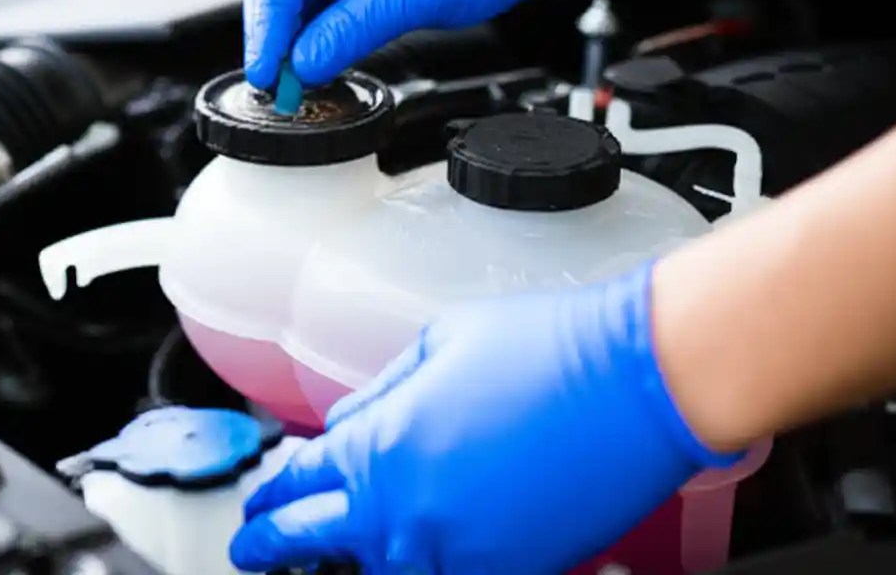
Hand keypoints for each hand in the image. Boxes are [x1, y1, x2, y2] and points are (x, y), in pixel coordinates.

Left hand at [229, 261, 742, 573]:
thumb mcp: (440, 342)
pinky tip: (418, 557)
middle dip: (272, 549)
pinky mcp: (511, 573)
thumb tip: (350, 423)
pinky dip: (422, 568)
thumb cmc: (550, 346)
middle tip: (254, 551)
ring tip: (336, 559)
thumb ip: (384, 393)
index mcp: (380, 445)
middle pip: (312, 543)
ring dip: (352, 563)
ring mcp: (457, 553)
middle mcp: (406, 512)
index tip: (259, 506)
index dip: (270, 499)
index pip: (298, 486)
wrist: (641, 380)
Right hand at [244, 0, 602, 89]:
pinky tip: (318, 64)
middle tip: (274, 84)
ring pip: (305, 0)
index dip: (269, 24)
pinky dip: (322, 40)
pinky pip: (333, 10)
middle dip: (274, 35)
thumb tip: (308, 61)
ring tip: (292, 83)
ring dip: (295, 42)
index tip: (267, 69)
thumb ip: (355, 25)